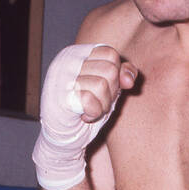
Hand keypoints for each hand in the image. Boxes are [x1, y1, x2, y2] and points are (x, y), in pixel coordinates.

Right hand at [32, 44, 137, 189]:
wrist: (62, 136)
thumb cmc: (86, 108)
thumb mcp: (107, 88)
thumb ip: (120, 75)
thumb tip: (128, 80)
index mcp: (76, 54)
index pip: (110, 53)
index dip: (116, 74)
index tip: (107, 89)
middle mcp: (66, 61)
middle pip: (109, 69)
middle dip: (111, 92)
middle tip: (98, 102)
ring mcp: (60, 79)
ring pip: (101, 85)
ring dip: (103, 104)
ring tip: (91, 109)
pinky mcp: (59, 97)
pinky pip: (89, 100)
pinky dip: (93, 112)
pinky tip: (84, 116)